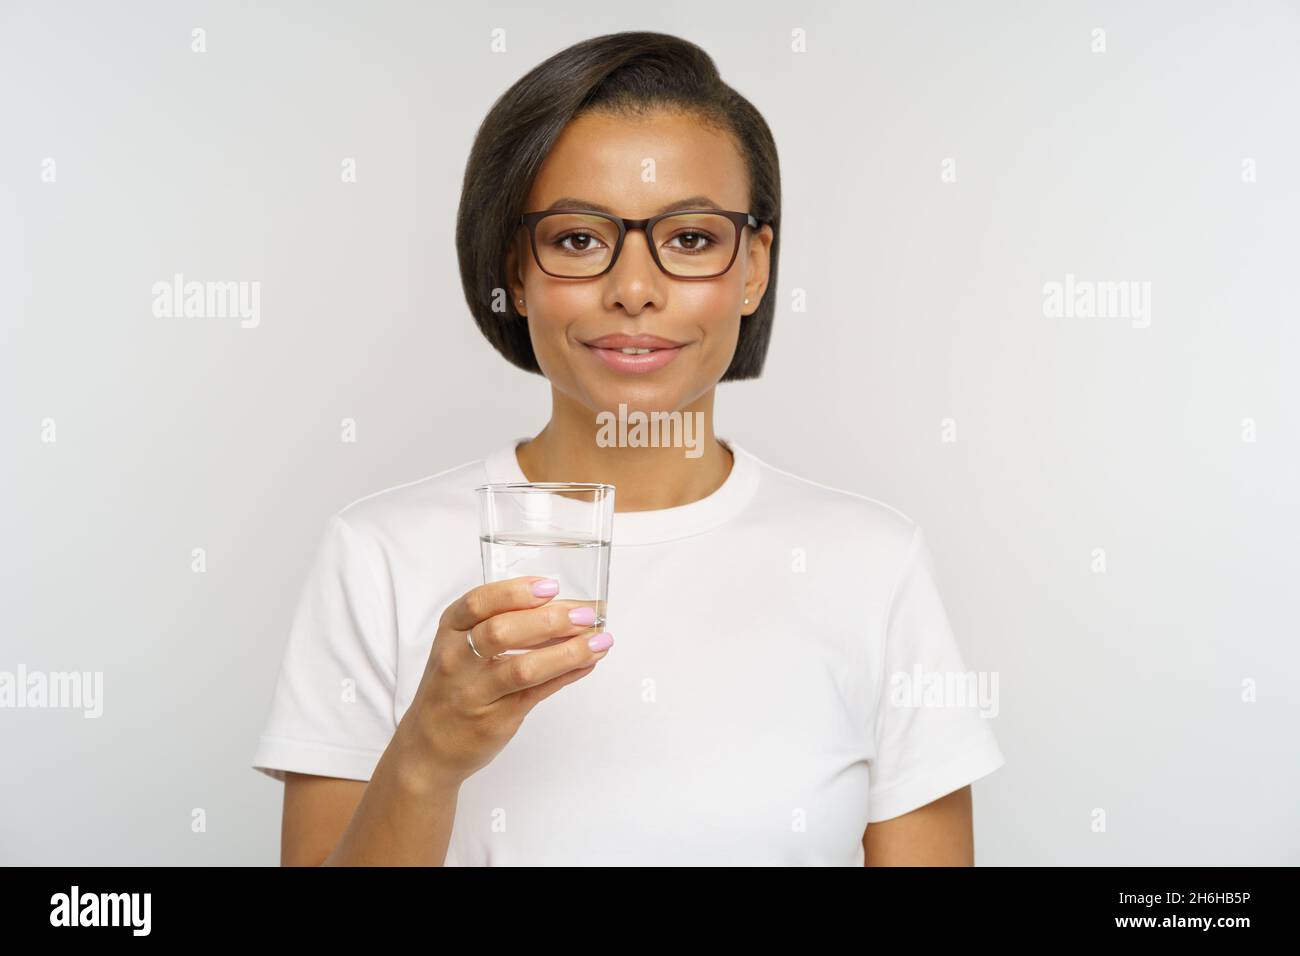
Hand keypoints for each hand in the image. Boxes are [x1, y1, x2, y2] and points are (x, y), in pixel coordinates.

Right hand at [406, 576, 612, 786]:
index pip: (478, 603)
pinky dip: (566, 675)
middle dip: (549, 620)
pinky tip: (588, 663)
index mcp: (449, 633)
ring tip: (599, 641)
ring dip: (567, 652)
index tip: (550, 586)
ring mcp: (476, 693)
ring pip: (523, 668)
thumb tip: (562, 607)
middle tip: (585, 615)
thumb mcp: (459, 649)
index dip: (516, 592)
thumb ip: (499, 625)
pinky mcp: (496, 719)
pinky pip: (537, 693)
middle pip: (502, 632)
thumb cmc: (452, 688)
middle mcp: (457, 661)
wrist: (429, 748)